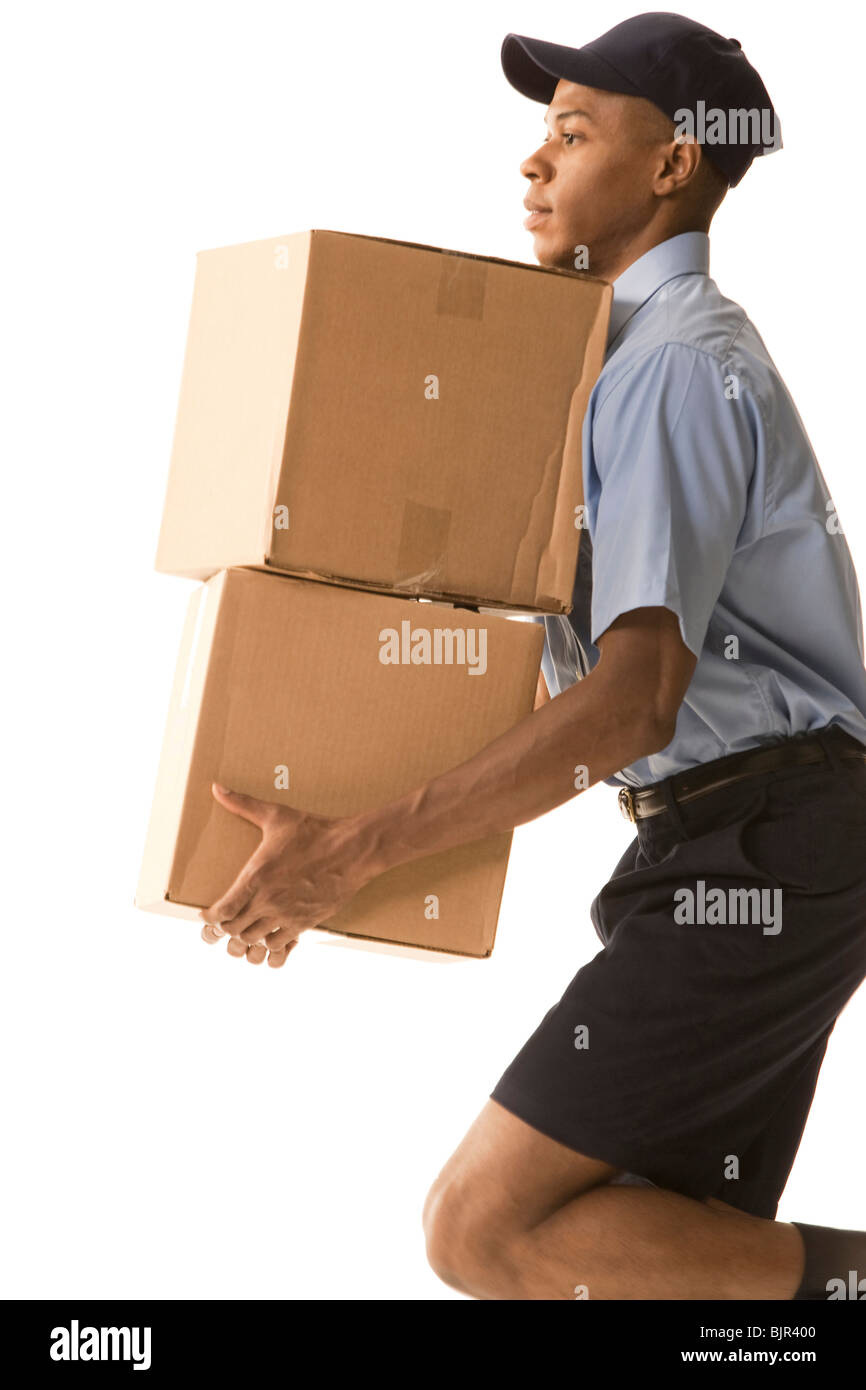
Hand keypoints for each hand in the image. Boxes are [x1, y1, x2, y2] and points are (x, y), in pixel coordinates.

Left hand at [198, 783, 369, 966]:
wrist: (351, 850)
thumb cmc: (313, 831)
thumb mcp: (276, 815)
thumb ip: (243, 804)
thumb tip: (218, 788)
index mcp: (256, 876)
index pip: (222, 911)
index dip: (210, 918)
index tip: (208, 916)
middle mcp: (268, 900)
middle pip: (234, 930)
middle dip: (225, 929)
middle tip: (224, 924)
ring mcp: (286, 914)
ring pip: (254, 942)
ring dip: (246, 939)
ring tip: (244, 932)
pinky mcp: (304, 923)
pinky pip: (279, 946)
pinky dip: (270, 945)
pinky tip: (269, 936)